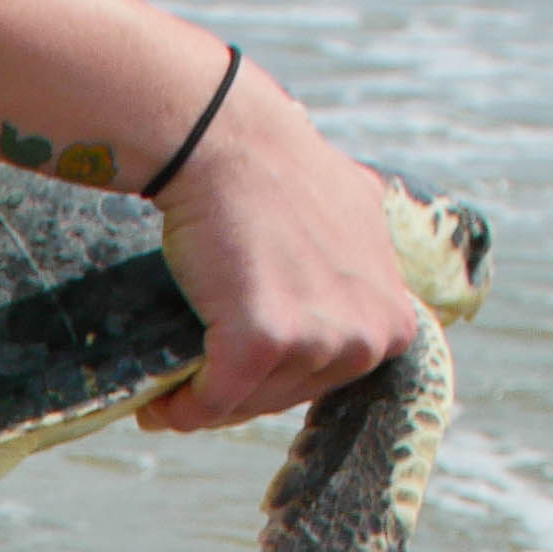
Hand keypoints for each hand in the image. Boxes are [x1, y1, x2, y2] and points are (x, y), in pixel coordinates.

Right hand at [136, 60, 420, 434]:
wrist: (229, 142)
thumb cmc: (277, 171)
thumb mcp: (354, 219)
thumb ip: (358, 267)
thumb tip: (341, 280)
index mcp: (393, 317)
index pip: (330, 376)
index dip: (279, 372)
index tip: (240, 366)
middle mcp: (367, 334)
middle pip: (291, 393)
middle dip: (243, 390)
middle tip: (199, 374)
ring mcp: (318, 340)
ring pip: (253, 401)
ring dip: (208, 399)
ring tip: (175, 386)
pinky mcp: (263, 344)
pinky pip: (214, 400)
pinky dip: (181, 409)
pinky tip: (159, 406)